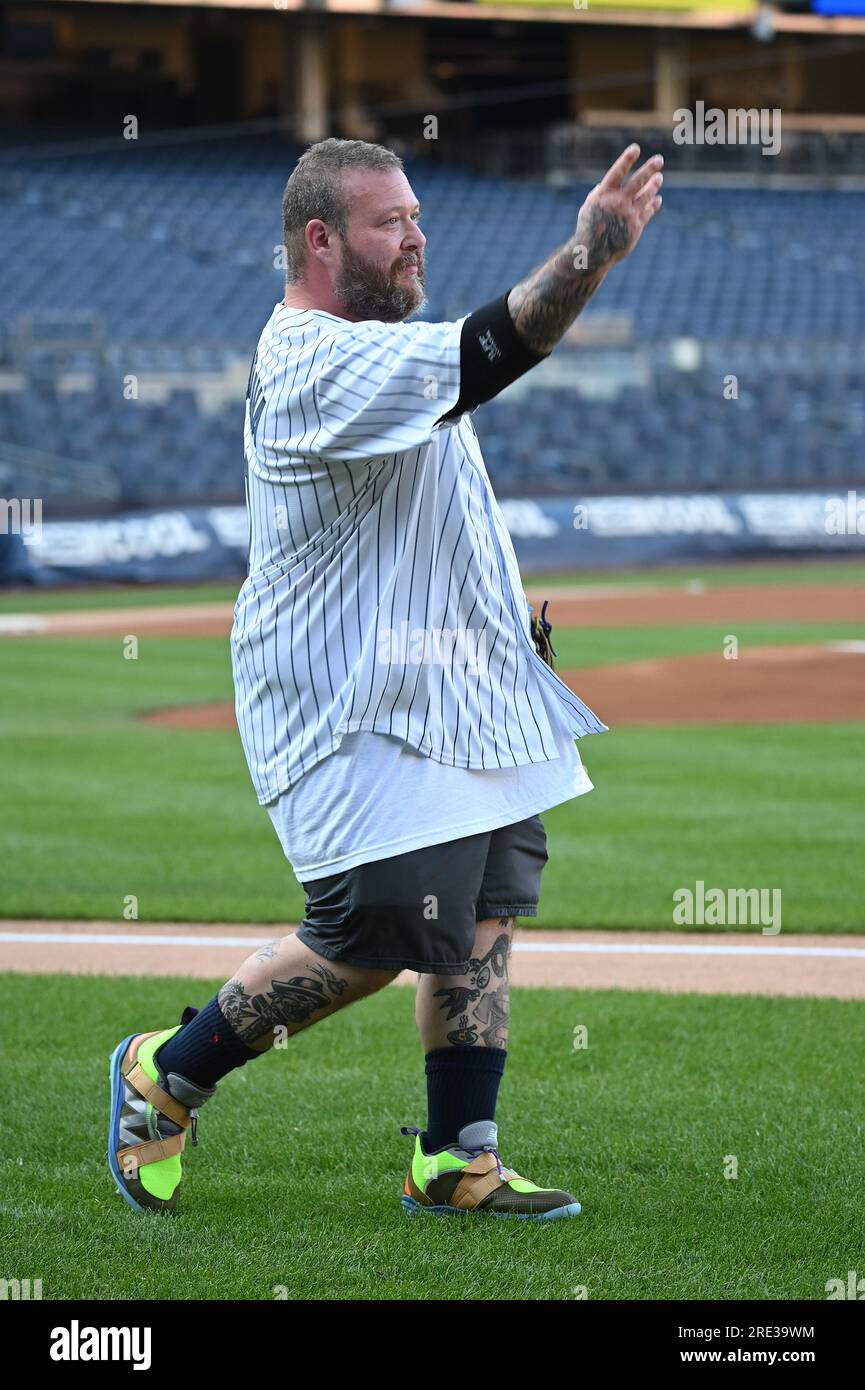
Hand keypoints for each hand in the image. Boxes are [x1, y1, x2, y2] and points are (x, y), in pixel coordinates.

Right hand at [574, 145, 662, 271]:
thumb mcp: (589, 207)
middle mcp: (618, 202)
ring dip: (654, 185)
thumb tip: (605, 183)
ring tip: (659, 178)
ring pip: (646, 195)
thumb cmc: (589, 228)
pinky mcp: (636, 227)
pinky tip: (656, 199)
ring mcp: (628, 214)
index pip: (617, 172)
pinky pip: (648, 212)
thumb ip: (599, 194)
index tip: (635, 148)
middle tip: (659, 160)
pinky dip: (653, 204)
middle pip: (638, 181)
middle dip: (650, 169)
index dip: (626, 159)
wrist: (594, 253)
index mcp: (604, 195)